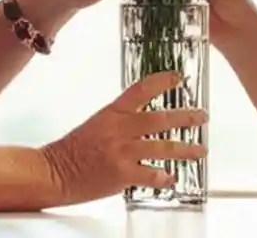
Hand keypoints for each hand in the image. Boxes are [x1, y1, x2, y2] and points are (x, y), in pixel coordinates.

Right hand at [40, 71, 206, 204]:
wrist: (53, 172)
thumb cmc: (73, 150)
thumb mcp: (98, 124)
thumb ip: (122, 122)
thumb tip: (147, 124)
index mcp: (112, 113)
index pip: (141, 90)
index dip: (162, 81)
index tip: (179, 77)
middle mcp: (120, 129)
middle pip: (160, 119)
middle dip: (186, 116)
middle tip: (202, 115)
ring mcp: (122, 152)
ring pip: (162, 148)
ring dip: (186, 149)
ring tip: (201, 150)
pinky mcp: (121, 174)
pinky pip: (151, 175)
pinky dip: (164, 177)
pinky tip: (171, 178)